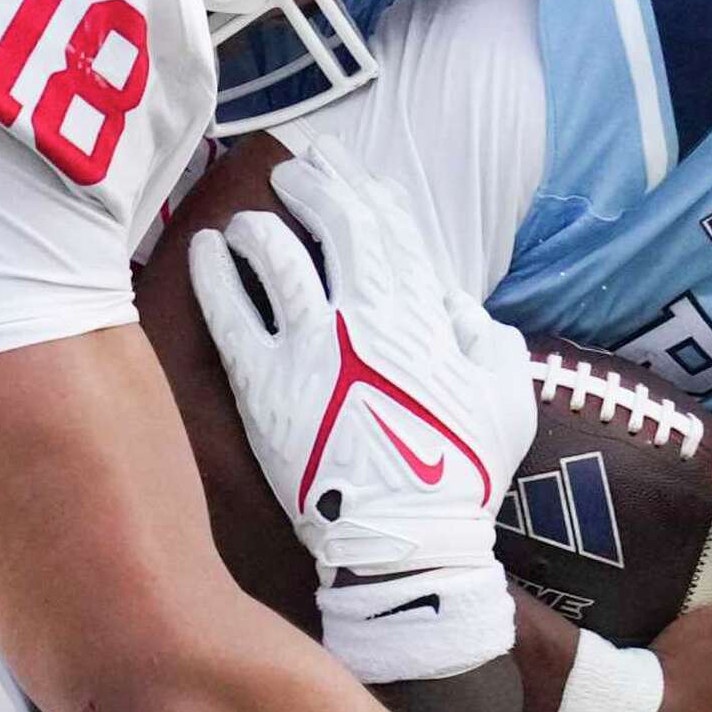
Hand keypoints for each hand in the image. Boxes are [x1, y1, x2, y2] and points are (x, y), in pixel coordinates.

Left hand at [188, 137, 532, 580]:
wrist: (408, 541)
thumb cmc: (461, 473)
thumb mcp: (507, 396)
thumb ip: (488, 338)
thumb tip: (455, 305)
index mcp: (422, 313)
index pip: (390, 228)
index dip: (367, 190)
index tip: (348, 170)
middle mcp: (363, 316)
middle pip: (334, 224)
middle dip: (315, 186)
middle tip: (294, 170)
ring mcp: (310, 347)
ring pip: (277, 258)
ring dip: (262, 227)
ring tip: (249, 219)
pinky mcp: (263, 385)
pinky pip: (229, 314)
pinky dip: (214, 276)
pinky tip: (205, 251)